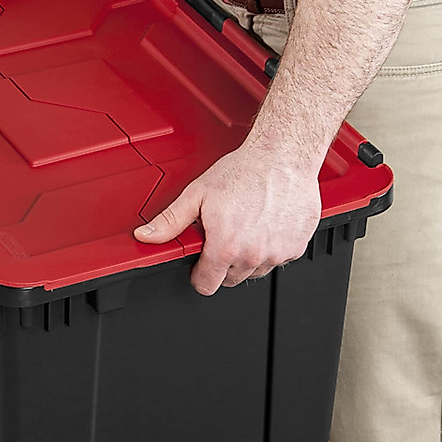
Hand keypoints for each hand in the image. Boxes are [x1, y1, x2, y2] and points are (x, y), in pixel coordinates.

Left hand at [134, 145, 321, 295]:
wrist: (283, 155)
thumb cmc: (244, 171)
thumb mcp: (197, 194)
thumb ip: (170, 221)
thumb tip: (146, 236)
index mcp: (225, 248)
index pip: (206, 285)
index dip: (199, 274)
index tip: (201, 264)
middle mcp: (252, 255)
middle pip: (230, 280)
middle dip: (223, 264)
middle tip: (224, 236)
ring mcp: (277, 253)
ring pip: (255, 271)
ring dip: (248, 257)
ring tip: (245, 227)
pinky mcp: (296, 246)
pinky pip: (279, 259)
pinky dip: (271, 247)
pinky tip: (266, 225)